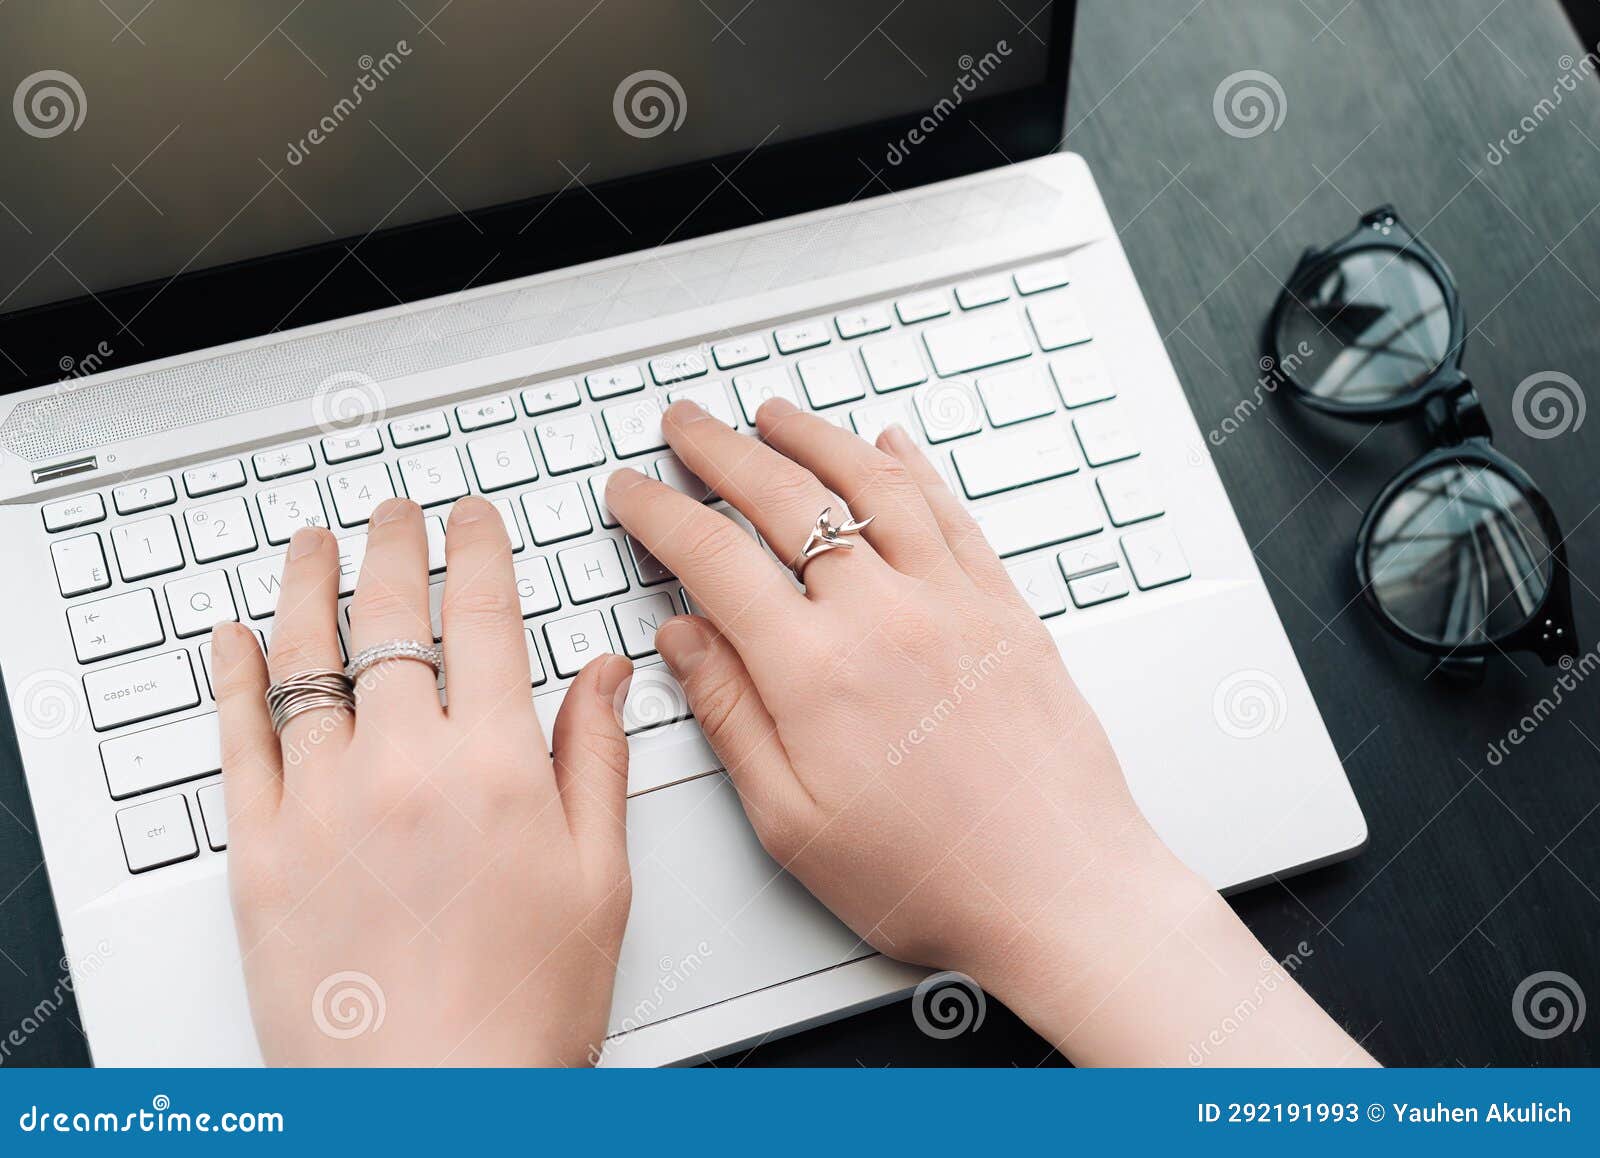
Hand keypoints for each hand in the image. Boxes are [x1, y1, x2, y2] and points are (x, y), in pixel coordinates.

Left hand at [213, 497, 633, 1065]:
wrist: (436, 1107)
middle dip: (395, 545)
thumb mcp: (601, 879)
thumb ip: (599, 760)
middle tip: (395, 511)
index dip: (479, 550)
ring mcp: (323, 804)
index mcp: (499, 765)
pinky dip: (233, 677)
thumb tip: (606, 673)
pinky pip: (238, 739)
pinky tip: (233, 637)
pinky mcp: (260, 852)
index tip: (473, 518)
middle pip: (392, 619)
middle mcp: (406, 766)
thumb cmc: (526, 1008)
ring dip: (309, 584)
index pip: (485, 617)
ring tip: (313, 541)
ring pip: (307, 659)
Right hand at [608, 399, 1371, 1065]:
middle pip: (785, 497)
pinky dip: (910, 468)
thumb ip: (730, 717)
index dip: (660, 512)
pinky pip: (949, 512)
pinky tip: (889, 446)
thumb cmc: (929, 875)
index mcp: (815, 671)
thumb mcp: (793, 821)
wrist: (1061, 889)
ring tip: (771, 413)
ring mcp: (951, 600)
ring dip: (813, 436)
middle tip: (684, 423)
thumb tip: (680, 640)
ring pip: (871, 484)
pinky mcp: (1004, 607)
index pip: (713, 557)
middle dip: (721, 450)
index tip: (631, 490)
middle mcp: (883, 614)